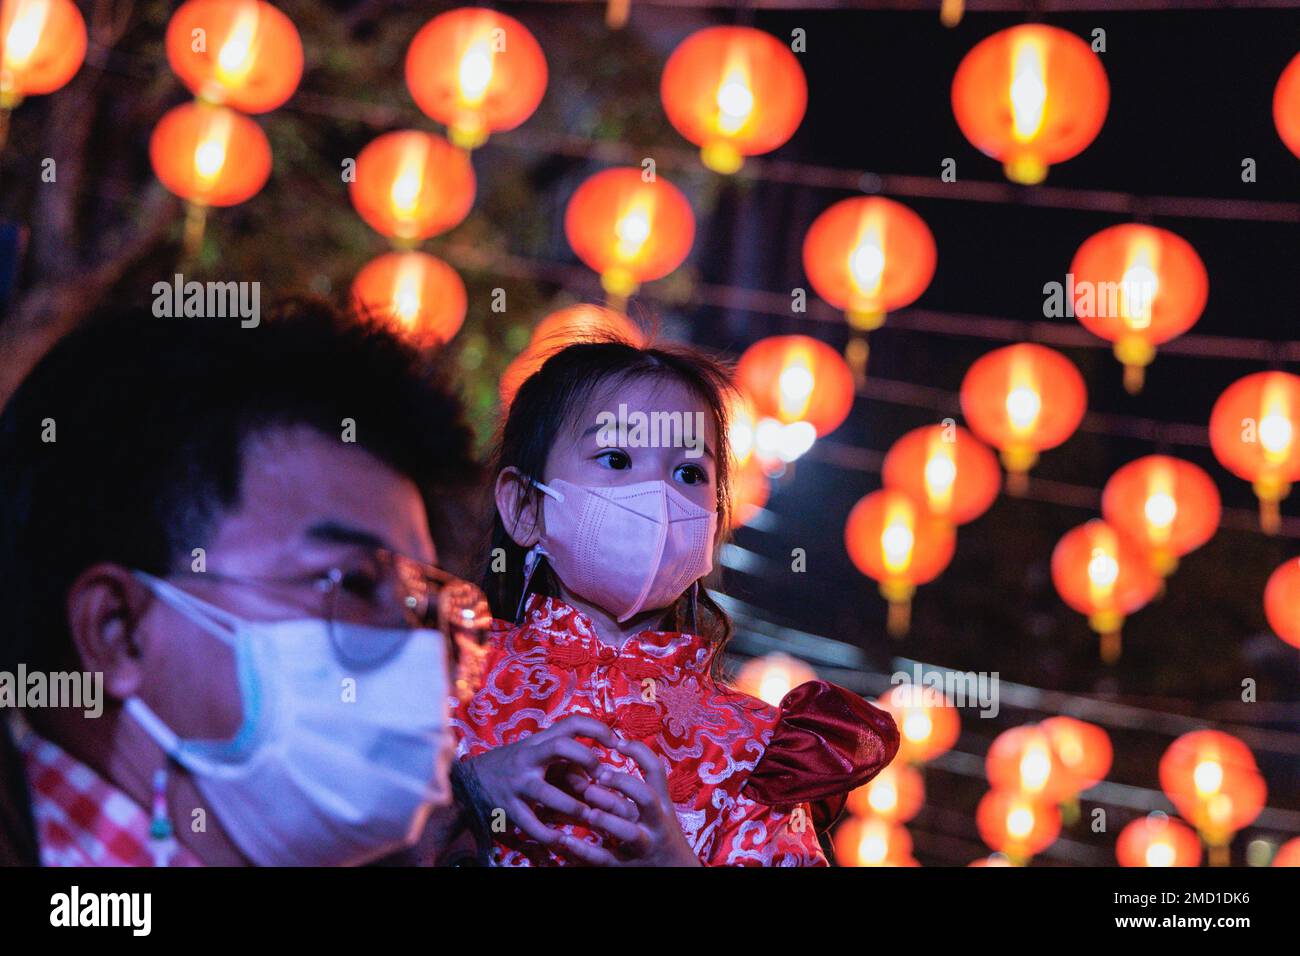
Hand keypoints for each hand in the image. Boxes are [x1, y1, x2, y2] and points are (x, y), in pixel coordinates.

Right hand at [462, 715, 615, 848]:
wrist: (468, 782)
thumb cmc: (513, 767)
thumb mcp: (536, 754)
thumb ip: (565, 760)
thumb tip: (602, 773)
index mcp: (539, 742)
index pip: (572, 723)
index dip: (598, 729)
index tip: (617, 743)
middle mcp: (528, 758)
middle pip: (561, 747)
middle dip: (587, 760)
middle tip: (603, 777)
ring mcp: (517, 784)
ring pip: (548, 794)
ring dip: (573, 808)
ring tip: (588, 816)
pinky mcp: (508, 808)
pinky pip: (532, 825)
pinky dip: (549, 836)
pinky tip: (562, 840)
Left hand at [558, 738, 701, 866]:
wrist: (675, 871)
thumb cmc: (658, 833)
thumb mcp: (655, 810)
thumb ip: (632, 790)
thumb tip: (601, 760)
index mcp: (661, 804)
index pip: (657, 771)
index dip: (640, 753)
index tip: (618, 742)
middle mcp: (656, 822)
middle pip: (646, 798)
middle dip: (623, 784)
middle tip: (598, 775)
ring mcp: (643, 845)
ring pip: (628, 832)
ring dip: (606, 819)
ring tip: (587, 810)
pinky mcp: (627, 866)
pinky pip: (606, 859)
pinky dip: (585, 851)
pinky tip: (567, 840)